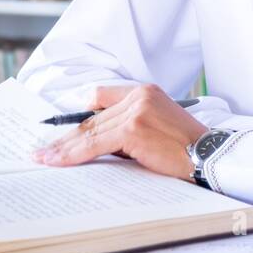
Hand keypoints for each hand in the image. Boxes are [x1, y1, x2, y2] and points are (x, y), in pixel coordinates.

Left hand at [32, 84, 208, 178]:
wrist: (208, 155)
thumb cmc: (186, 149)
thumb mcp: (158, 126)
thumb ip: (130, 127)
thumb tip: (97, 143)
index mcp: (145, 91)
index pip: (100, 98)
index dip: (80, 116)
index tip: (63, 130)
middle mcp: (139, 95)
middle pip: (91, 117)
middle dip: (65, 136)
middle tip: (43, 149)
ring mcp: (136, 110)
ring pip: (89, 131)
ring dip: (63, 147)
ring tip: (44, 158)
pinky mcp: (133, 128)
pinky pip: (95, 144)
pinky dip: (73, 154)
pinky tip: (58, 161)